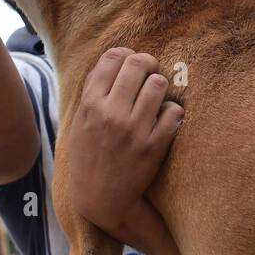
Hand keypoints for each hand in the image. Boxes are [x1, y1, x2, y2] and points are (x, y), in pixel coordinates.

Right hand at [65, 48, 182, 231]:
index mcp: (90, 104)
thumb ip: (93, 92)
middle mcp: (111, 113)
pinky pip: (175, 111)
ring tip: (156, 98)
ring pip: (159, 84)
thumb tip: (114, 59)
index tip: (132, 64)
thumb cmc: (89, 157)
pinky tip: (165, 120)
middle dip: (149, 64)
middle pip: (139, 64)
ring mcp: (133, 129)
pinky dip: (173, 112)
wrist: (100, 198)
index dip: (127, 55)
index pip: (113, 58)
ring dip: (161, 88)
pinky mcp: (154, 145)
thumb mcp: (80, 122)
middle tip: (151, 73)